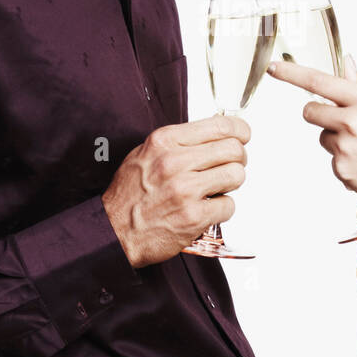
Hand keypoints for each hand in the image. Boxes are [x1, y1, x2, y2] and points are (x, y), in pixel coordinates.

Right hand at [101, 114, 250, 267]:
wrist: (113, 230)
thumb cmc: (129, 194)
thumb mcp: (146, 153)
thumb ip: (178, 142)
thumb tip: (213, 135)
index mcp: (165, 141)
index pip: (220, 125)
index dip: (239, 130)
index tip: (243, 135)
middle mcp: (175, 162)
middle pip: (234, 149)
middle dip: (238, 158)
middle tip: (231, 166)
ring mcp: (185, 189)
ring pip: (236, 175)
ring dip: (231, 184)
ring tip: (217, 189)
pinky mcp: (193, 216)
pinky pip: (229, 206)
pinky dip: (222, 209)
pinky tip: (207, 209)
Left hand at [266, 54, 356, 219]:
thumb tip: (346, 65)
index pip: (320, 82)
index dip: (292, 73)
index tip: (273, 68)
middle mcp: (351, 122)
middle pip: (310, 111)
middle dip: (318, 112)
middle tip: (343, 120)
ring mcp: (344, 149)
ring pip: (322, 136)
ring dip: (337, 138)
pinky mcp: (341, 171)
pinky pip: (332, 158)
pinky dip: (345, 160)